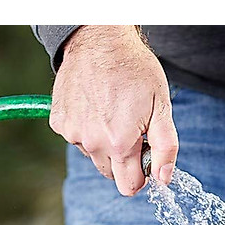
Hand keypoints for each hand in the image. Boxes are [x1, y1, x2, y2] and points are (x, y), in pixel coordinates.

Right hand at [49, 26, 177, 194]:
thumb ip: (165, 148)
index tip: (145, 155)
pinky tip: (94, 104)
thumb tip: (163, 178)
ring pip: (93, 155)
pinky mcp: (59, 121)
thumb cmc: (134, 69)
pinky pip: (76, 138)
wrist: (99, 38)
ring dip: (103, 142)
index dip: (142, 175)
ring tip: (111, 111)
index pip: (129, 186)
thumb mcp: (161, 107)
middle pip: (111, 173)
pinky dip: (86, 127)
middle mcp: (92, 142)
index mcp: (119, 144)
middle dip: (123, 159)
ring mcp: (72, 132)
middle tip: (130, 129)